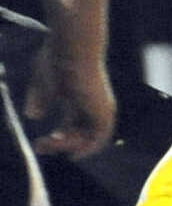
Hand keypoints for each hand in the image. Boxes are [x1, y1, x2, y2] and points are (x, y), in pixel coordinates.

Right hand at [26, 38, 115, 158]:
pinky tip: (73, 154)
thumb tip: (32, 116)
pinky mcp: (104, 112)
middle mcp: (92, 106)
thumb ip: (38, 99)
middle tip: (38, 147)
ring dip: (66, 146)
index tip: (40, 145)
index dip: (58, 137)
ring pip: (86, 138)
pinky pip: (98, 139)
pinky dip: (87, 148)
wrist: (71, 51)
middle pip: (79, 133)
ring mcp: (99, 110)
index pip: (71, 124)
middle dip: (58, 144)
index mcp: (79, 98)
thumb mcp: (43, 83)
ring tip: (44, 144)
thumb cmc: (56, 61)